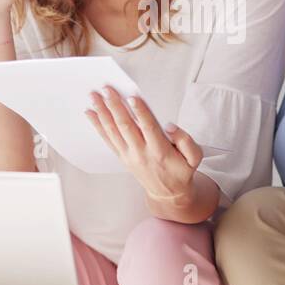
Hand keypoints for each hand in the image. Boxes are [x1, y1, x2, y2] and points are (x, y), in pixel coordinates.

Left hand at [85, 87, 202, 204]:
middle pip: (126, 126)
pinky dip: (97, 125)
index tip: (132, 97)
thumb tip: (170, 126)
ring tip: (94, 96)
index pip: (149, 128)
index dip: (141, 112)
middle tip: (107, 89)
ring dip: (102, 112)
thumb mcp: (194, 158)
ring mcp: (129, 155)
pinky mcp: (122, 156)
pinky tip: (90, 113)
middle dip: (115, 106)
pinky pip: (107, 139)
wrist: (167, 194)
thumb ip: (186, 140)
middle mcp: (141, 153)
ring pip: (113, 131)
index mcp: (160, 151)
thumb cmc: (181, 171)